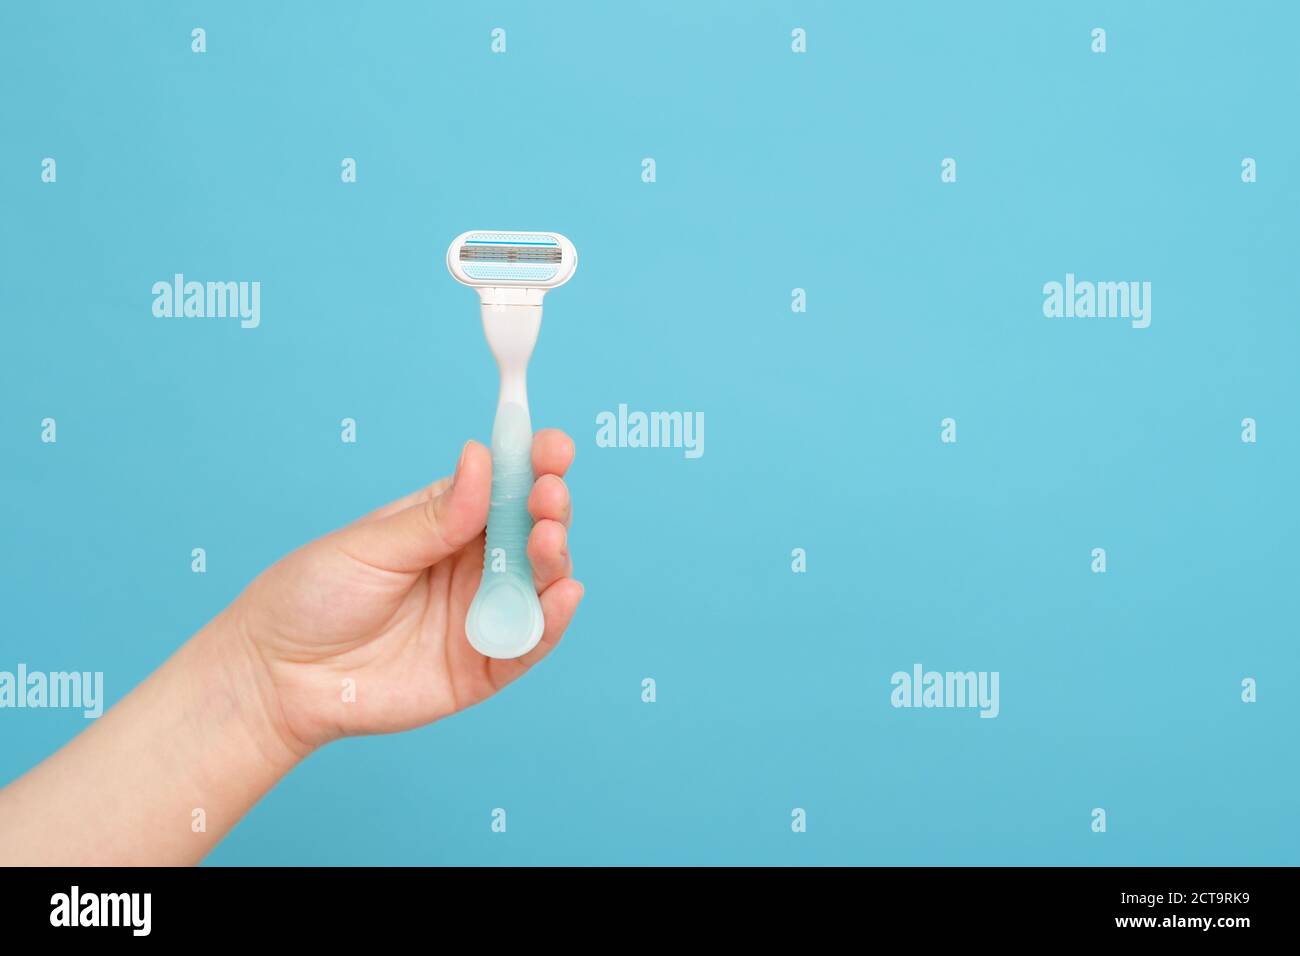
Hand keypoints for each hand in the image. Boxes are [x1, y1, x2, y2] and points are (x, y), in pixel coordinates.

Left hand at [233, 429, 582, 755]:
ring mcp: (482, 615)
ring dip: (555, 557)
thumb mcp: (373, 546)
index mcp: (449, 523)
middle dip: (549, 507)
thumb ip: (437, 516)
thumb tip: (482, 457)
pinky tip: (564, 594)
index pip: (505, 486)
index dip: (533, 464)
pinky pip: (530, 643)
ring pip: (541, 582)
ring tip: (547, 539)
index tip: (551, 448)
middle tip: (547, 495)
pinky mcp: (484, 667)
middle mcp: (474, 566)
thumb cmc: (313, 597)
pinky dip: (554, 621)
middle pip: (533, 530)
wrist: (276, 676)